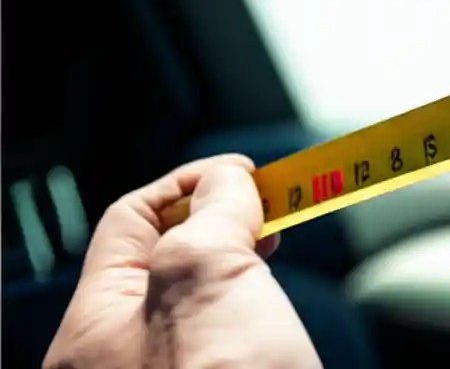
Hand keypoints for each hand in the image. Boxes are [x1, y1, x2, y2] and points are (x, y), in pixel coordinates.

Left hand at [44, 154, 320, 368]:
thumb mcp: (208, 274)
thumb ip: (210, 213)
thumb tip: (226, 181)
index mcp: (94, 330)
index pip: (131, 222)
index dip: (190, 184)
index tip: (245, 176)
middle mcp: (123, 360)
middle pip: (168, 260)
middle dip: (223, 225)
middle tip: (271, 212)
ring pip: (203, 301)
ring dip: (244, 269)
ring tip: (277, 259)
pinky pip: (228, 341)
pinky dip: (257, 313)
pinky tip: (280, 318)